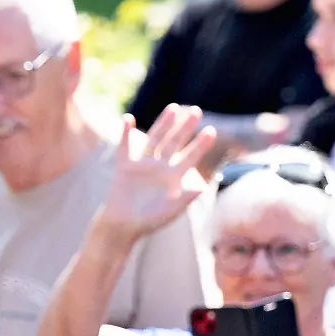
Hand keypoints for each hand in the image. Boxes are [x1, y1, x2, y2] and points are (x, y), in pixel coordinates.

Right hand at [100, 105, 216, 241]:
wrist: (123, 226)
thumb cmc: (149, 221)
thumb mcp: (170, 211)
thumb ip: (185, 199)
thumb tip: (202, 187)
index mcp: (174, 177)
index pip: (190, 157)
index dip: (200, 145)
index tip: (211, 131)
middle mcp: (160, 166)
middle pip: (174, 143)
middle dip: (184, 128)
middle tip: (196, 111)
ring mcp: (142, 165)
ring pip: (154, 140)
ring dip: (162, 124)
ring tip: (173, 109)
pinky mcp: (125, 166)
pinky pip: (125, 147)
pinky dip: (125, 134)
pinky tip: (129, 119)